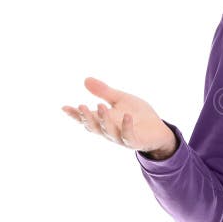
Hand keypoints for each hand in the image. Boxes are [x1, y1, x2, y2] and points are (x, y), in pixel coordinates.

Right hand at [61, 77, 176, 155]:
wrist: (158, 129)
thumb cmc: (138, 115)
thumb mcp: (121, 100)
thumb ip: (104, 92)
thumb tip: (86, 79)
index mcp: (104, 120)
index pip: (86, 118)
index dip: (75, 114)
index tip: (64, 108)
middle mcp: (109, 130)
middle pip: (94, 126)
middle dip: (87, 117)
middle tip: (80, 106)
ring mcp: (121, 137)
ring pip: (108, 131)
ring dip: (104, 120)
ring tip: (101, 106)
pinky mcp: (135, 141)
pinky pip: (128, 136)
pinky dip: (126, 127)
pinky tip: (127, 116)